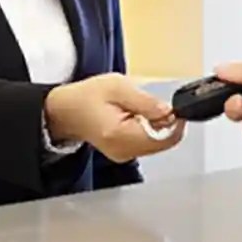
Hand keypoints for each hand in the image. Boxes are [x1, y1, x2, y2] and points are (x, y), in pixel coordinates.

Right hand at [44, 73, 184, 161]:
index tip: (173, 106)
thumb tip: (169, 111)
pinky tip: (134, 118)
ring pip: (156, 144)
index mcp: (121, 135)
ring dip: (156, 126)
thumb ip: (145, 101)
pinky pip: (147, 144)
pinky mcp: (124, 154)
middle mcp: (124, 151)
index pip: (163, 137)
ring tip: (137, 109)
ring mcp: (124, 155)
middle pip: (163, 142)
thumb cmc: (86, 97)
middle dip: (165, 122)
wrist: (66, 111)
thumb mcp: (117, 86)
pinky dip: (148, 130)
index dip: (175, 121)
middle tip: (150, 103)